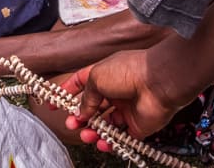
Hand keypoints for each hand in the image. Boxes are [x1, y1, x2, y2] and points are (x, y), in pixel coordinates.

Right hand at [66, 49, 182, 144]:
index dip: (68, 92)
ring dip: (93, 131)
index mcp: (105, 74)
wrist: (158, 82)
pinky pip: (120, 137)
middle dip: (80, 116)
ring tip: (85, 135)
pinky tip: (102, 142)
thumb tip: (81, 112)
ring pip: (104, 124)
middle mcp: (115, 91)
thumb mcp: (96, 78)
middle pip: (92, 107)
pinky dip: (109, 141)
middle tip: (71, 123)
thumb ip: (86, 97)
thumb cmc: (128, 71)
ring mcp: (126, 109)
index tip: (55, 103)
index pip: (82, 83)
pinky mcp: (137, 125)